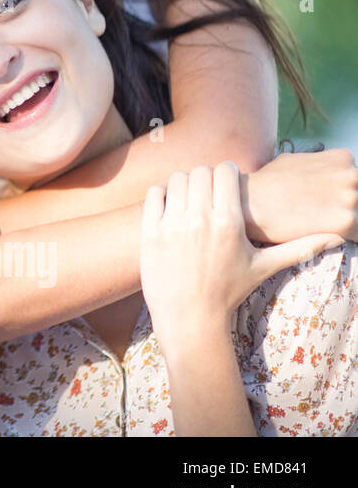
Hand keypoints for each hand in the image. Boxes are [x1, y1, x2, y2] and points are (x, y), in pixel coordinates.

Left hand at [141, 162, 342, 342]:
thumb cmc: (229, 290)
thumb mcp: (264, 266)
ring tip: (191, 197)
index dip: (227, 172)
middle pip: (200, 171)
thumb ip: (300, 248)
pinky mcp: (150, 231)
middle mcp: (200, 219)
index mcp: (229, 223)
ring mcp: (172, 225)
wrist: (190, 316)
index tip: (228, 182)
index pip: (225, 171)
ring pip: (177, 179)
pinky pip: (155, 193)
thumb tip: (336, 238)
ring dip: (185, 183)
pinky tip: (172, 206)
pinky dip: (163, 193)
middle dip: (207, 177)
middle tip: (209, 190)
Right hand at [244, 148, 357, 242]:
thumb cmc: (266, 183)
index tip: (325, 200)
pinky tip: (324, 236)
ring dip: (343, 223)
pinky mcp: (346, 221)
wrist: (249, 203)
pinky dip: (346, 238)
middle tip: (320, 213)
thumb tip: (324, 174)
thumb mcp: (293, 160)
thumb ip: (317, 166)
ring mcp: (350, 197)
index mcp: (342, 158)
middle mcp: (351, 174)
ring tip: (319, 224)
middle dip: (343, 206)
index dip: (341, 192)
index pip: (356, 179)